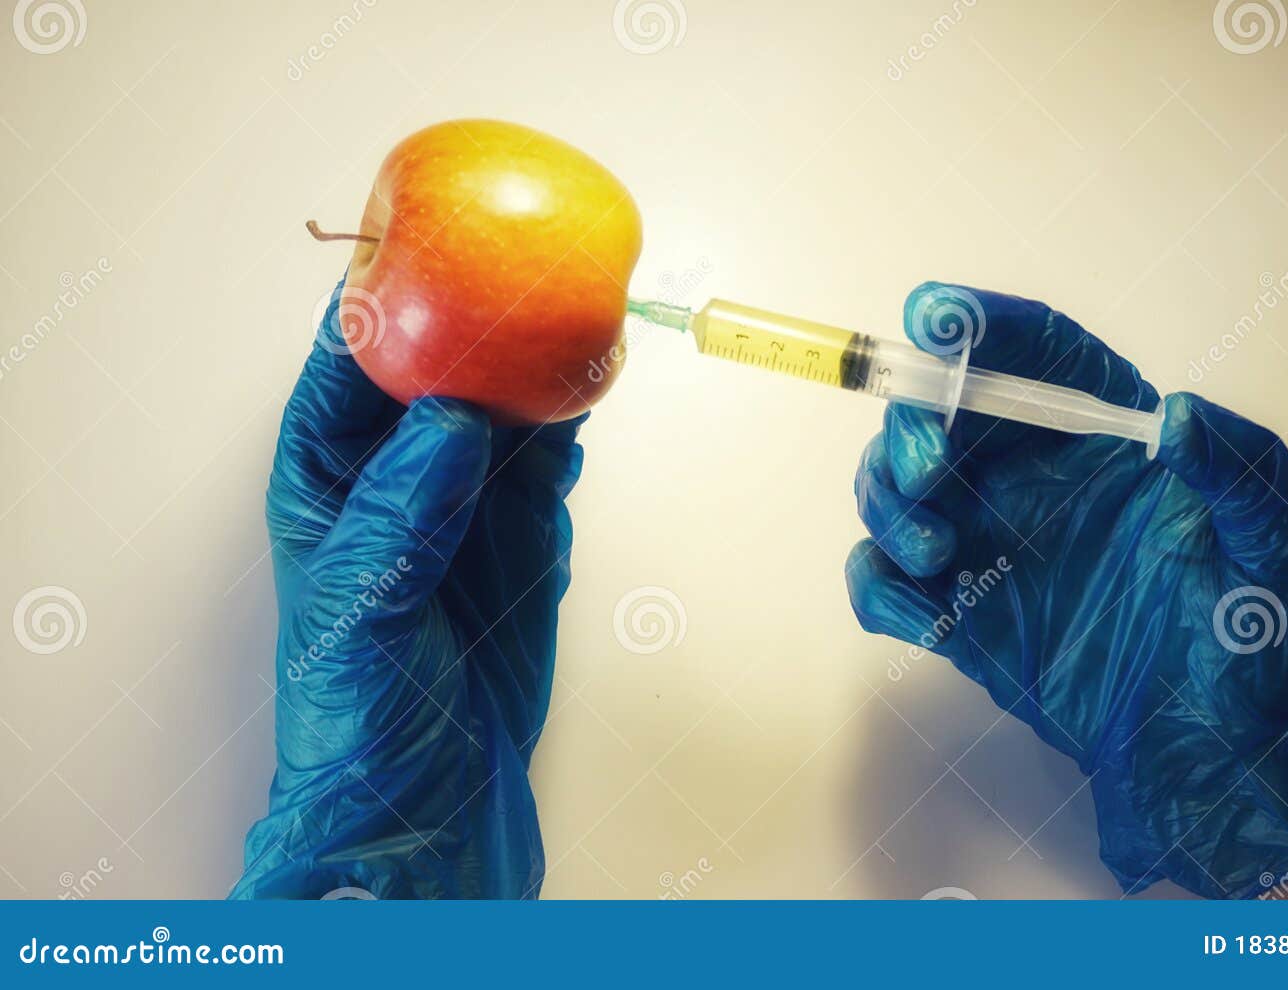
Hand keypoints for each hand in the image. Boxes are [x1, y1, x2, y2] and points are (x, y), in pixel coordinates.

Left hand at [232, 282, 581, 898]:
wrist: (435, 806)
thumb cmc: (357, 719)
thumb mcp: (362, 613)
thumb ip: (402, 513)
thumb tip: (446, 418)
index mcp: (327, 479)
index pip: (349, 363)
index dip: (386, 296)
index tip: (433, 240)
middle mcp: (397, 477)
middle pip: (440, 365)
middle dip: (481, 313)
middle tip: (532, 262)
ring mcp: (467, 503)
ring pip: (504, 404)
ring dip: (538, 359)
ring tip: (577, 307)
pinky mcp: (525, 534)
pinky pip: (551, 456)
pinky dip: (572, 418)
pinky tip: (590, 384)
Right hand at [847, 282, 1287, 897]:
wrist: (1222, 748)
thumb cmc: (1262, 636)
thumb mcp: (1282, 545)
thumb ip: (1242, 472)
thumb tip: (1180, 417)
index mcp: (1106, 431)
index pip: (1036, 351)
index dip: (978, 323)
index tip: (932, 316)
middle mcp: (1035, 473)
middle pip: (939, 411)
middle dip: (911, 424)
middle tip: (927, 472)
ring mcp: (990, 542)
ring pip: (894, 489)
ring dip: (887, 505)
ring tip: (938, 555)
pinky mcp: (961, 614)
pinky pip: (885, 582)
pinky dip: (878, 587)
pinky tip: (921, 616)